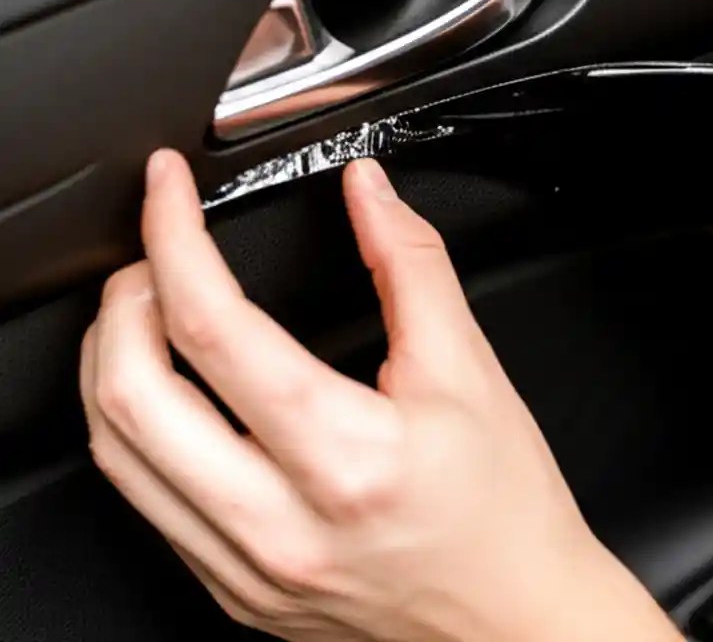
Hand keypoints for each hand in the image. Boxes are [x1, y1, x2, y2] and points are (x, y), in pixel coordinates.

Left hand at [80, 151, 679, 641]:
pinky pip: (149, 503)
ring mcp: (248, 568)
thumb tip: (370, 194)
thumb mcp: (470, 372)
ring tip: (147, 318)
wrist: (518, 617)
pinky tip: (176, 402)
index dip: (175, 240)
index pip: (215, 330)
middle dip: (122, 301)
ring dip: (113, 365)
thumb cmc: (506, 512)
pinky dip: (140, 432)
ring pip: (117, 455)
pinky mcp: (236, 592)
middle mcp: (283, 524)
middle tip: (153, 257)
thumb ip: (412, 268)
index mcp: (348, 458)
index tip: (168, 193)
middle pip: (132, 396)